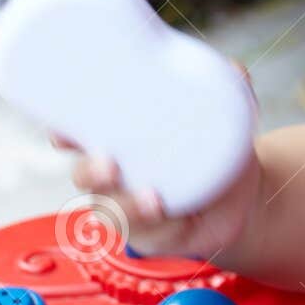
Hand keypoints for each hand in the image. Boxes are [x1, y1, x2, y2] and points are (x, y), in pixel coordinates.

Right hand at [51, 58, 260, 261]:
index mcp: (118, 137)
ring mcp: (130, 206)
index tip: (63, 132)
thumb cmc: (215, 147)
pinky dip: (163, 227)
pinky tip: (178, 218)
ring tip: (152, 200)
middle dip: (90, 171)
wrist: (242, 197)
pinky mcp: (152, 234)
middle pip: (85, 174)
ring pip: (111, 210)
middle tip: (109, 164)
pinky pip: (148, 235)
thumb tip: (235, 69)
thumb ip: (227, 86)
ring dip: (127, 206)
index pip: (76, 133)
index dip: (61, 132)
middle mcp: (115, 173)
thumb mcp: (222, 114)